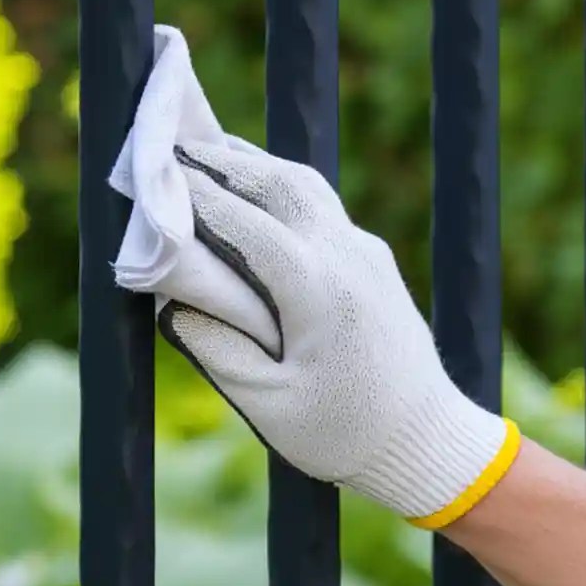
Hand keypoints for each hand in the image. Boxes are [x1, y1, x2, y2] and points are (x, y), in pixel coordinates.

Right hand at [156, 142, 519, 527]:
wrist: (427, 442)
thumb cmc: (344, 433)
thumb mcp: (267, 404)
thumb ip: (215, 347)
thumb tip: (174, 301)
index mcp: (319, 289)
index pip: (245, 222)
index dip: (198, 194)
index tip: (158, 169)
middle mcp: (347, 256)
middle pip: (280, 183)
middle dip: (225, 160)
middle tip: (176, 143)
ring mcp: (367, 253)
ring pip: (306, 186)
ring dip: (257, 165)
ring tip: (212, 151)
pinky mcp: (375, 261)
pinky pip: (322, 206)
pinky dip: (282, 187)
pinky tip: (258, 190)